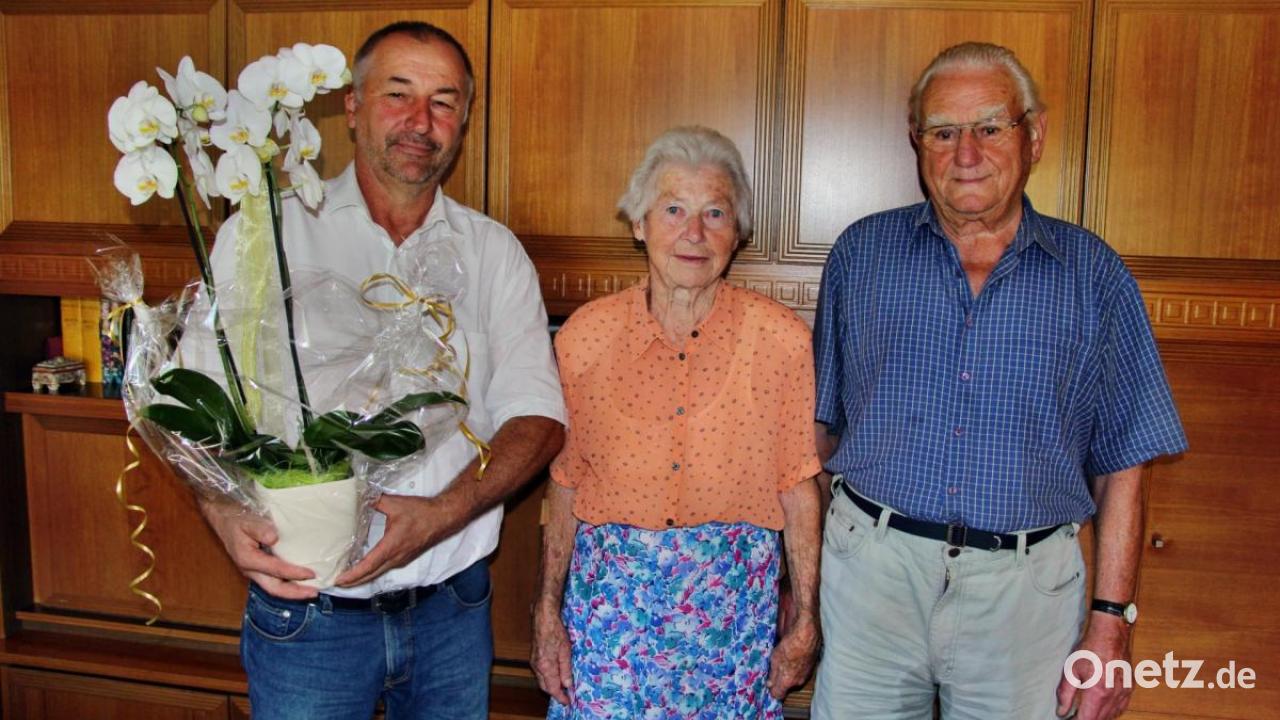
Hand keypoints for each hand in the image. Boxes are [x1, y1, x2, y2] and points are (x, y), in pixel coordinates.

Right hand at [199, 498, 316, 599]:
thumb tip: (273, 538)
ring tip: (311, 590)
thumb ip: (260, 529)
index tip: (311, 573)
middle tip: (314, 593)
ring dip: (292, 591)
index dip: (294, 573)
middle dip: (295, 593)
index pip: (275, 570)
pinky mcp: (258, 568)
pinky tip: (299, 581)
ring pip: (274, 587)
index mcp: (248, 559)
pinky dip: (288, 583)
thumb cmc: (236, 520)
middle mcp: (250, 570)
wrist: (224, 519)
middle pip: (274, 589)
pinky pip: (274, 581)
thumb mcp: (247, 521)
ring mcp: (254, 571)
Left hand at [335, 494, 448, 587]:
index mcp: (391, 547)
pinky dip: (372, 571)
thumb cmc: (422, 513)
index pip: (368, 566)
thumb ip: (375, 501)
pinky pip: (385, 568)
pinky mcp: (405, 557)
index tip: (339, 580)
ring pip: (378, 573)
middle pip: (371, 575)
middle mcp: (396, 558)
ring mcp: (401, 559)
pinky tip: (366, 566)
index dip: (352, 575)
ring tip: (347, 577)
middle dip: (353, 581)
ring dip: (362, 577)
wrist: (443, 518)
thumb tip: (360, 497)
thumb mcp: (395, 504)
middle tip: (337, 583)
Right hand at [531, 603, 573, 705]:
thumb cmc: (555, 631)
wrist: (543, 617)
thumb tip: (568, 685)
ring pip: (542, 680)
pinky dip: (547, 677)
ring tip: (563, 686)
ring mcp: (533, 662)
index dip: (561, 697)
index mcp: (545, 667)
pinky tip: (555, 674)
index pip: (553, 689)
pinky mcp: (533, 657)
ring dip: (551, 685)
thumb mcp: (566, 651)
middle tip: (566, 696)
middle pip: (545, 687)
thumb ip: (566, 670)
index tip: (568, 701)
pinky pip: (540, 673)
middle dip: (555, 693)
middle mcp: (537, 667)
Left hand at [768, 613, 818, 699]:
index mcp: (787, 681)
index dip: (772, 690)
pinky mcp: (811, 668)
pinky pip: (800, 672)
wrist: (806, 635)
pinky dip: (796, 667)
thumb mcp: (775, 659)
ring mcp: (805, 675)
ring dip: (789, 673)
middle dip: (781, 681)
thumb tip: (770, 685)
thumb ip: (773, 674)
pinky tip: (793, 657)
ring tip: (785, 660)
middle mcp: (798, 682)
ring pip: (794, 679)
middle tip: (776, 669)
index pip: (778, 695)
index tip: (769, 685)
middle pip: (786, 687)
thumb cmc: (789, 646)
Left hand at [1057, 614, 1132, 718]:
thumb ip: (1065, 694)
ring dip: (1099, 718)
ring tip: (1085, 713)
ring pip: (1112, 716)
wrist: (1111, 633)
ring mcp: (1124, 693)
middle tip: (1074, 716)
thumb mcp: (1071, 670)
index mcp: (1098, 692)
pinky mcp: (1129, 688)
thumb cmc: (1090, 649)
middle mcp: (1113, 696)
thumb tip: (1062, 712)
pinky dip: (1111, 713)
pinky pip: (1121, 708)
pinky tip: (1102, 709)